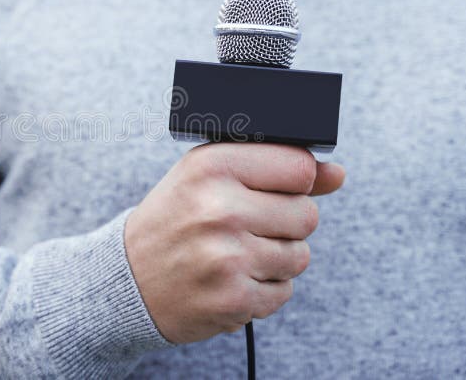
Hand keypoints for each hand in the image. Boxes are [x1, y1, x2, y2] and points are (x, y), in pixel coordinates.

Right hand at [124, 143, 344, 343]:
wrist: (128, 278)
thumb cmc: (175, 218)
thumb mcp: (210, 178)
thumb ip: (274, 169)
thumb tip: (337, 174)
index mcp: (212, 167)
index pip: (299, 167)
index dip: (295, 181)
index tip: (275, 190)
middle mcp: (219, 208)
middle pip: (306, 214)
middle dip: (284, 223)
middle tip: (246, 226)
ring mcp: (227, 256)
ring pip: (300, 255)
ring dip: (276, 258)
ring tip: (235, 253)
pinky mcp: (234, 298)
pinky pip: (285, 291)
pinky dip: (264, 289)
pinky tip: (231, 278)